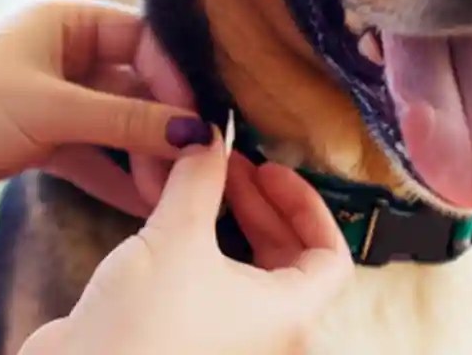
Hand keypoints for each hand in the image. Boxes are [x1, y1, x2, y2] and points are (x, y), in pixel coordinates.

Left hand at [0, 0, 206, 212]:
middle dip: (163, 125)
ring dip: (142, 155)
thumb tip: (197, 132)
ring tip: (171, 190)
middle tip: (192, 164)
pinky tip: (141, 201)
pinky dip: (113, 175)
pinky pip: (91, 154)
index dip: (175, 80)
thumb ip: (128, 122)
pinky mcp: (38, 137)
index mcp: (67, 20)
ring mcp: (52, 97)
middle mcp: (64, 52)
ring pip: (116, 124)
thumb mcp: (53, 110)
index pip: (145, 41)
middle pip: (135, 85)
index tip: (199, 121)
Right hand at [19, 136, 354, 354]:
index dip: (305, 204)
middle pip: (289, 258)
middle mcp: (270, 335)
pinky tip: (174, 214)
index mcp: (291, 316)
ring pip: (250, 271)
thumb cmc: (141, 329)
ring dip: (230, 221)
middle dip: (259, 203)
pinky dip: (204, 248)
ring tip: (200, 179)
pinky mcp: (191, 340)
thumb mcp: (176, 237)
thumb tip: (207, 136)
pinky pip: (215, 286)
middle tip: (228, 163)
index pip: (331, 254)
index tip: (270, 170)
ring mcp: (231, 340)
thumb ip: (199, 178)